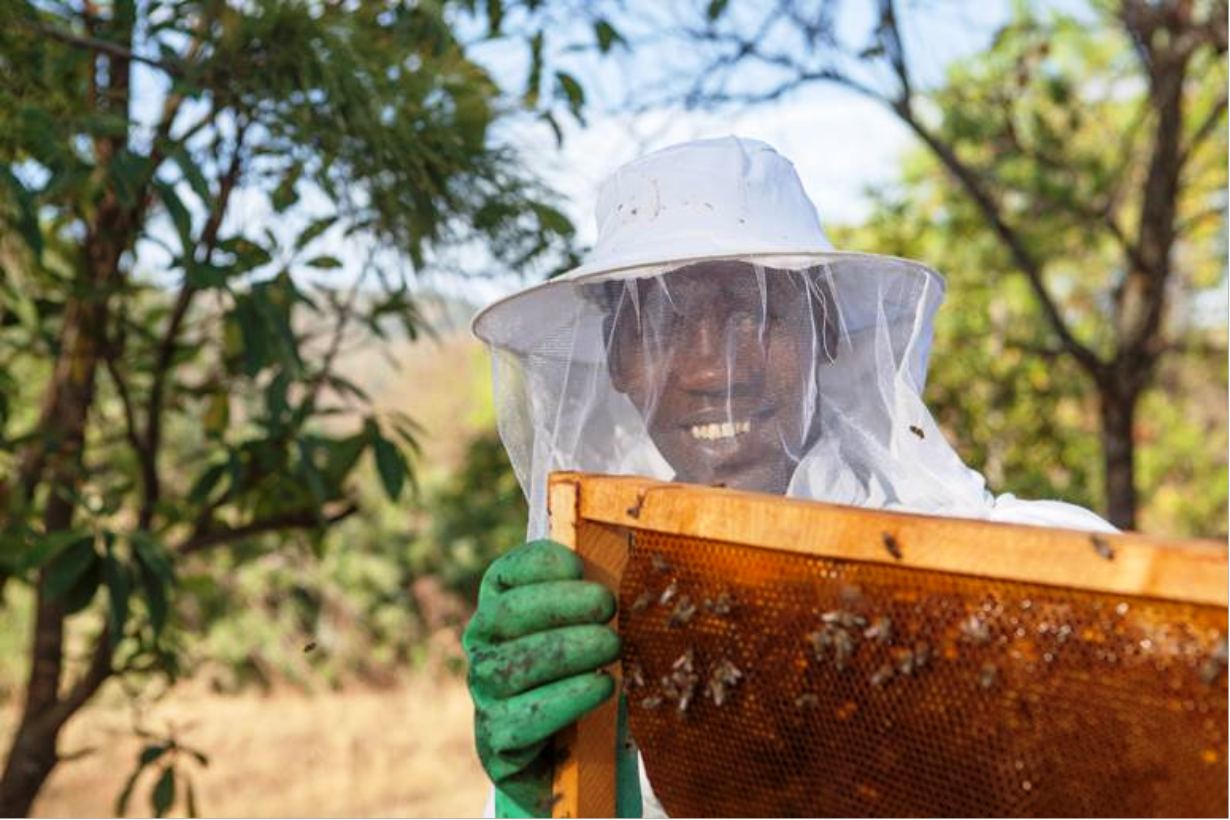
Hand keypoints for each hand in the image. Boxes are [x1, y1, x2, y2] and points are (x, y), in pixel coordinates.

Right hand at [463, 539, 619, 816]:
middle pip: (506, 615)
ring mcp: (485, 694)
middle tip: (607, 605)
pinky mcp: (496, 740)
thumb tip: (634, 556)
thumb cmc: (583, 677)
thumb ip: (599, 598)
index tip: (579, 564)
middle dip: (559, 604)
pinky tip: (601, 686)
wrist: (570, 758)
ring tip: (611, 645)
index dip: (538, 564)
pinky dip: (566, 699)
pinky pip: (523, 719)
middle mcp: (484, 647)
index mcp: (500, 610)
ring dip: (566, 651)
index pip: (505, 576)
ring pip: (512, 666)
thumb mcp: (592, 631)